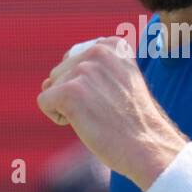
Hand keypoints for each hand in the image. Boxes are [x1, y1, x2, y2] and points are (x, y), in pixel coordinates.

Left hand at [38, 37, 187, 189]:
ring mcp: (84, 69)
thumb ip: (86, 72)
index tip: (112, 97)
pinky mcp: (70, 90)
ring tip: (97, 116)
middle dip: (75, 95)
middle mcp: (99, 50)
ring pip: (52, 87)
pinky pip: (43, 102)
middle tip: (104, 109)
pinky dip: (57, 118)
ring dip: (68, 107)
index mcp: (113, 44)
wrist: (147, 146)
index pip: (76, 60)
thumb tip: (45, 82)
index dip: (88, 86)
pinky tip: (84, 123)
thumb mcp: (119, 83)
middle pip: (61, 72)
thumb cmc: (133, 121)